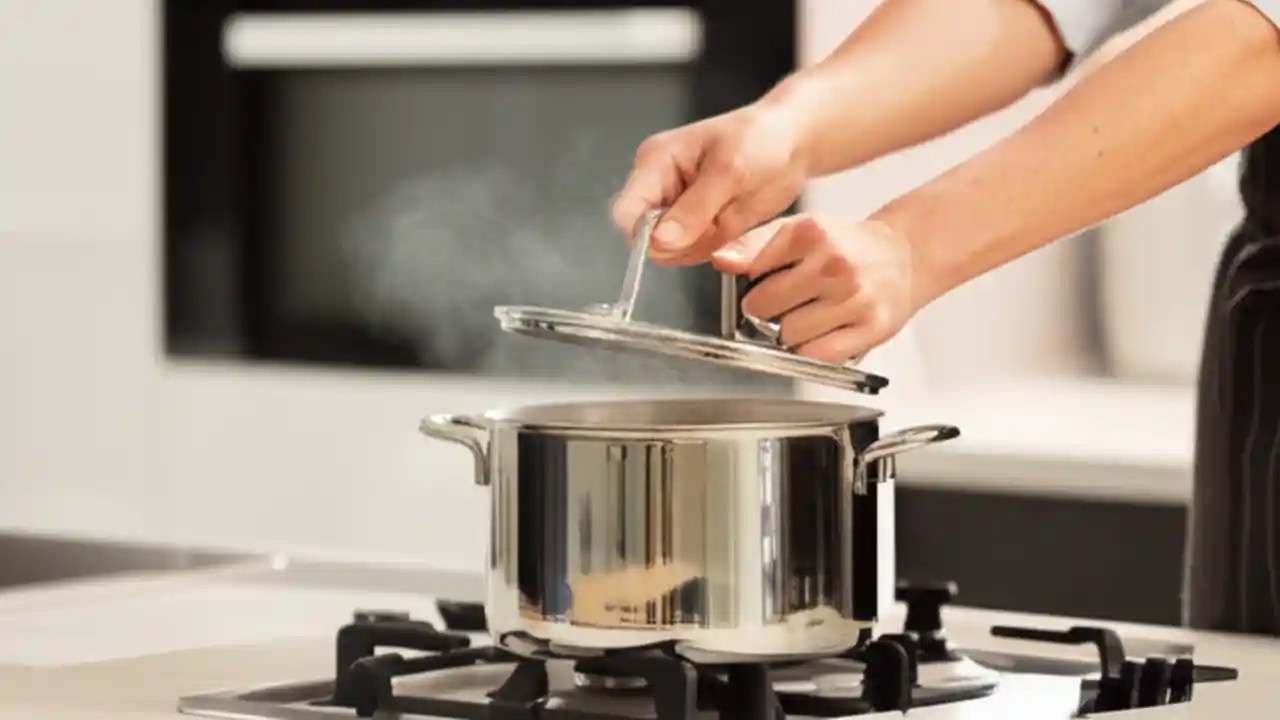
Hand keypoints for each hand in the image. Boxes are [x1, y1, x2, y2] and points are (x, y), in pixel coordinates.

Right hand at [610, 100, 808, 265]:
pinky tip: (732, 221)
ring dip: (703, 244)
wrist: (791, 144)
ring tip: (728, 214)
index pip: (626, 212)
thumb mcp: (731, 170)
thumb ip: (694, 208)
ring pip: (672, 251)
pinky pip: (694, 253)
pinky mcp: (696, 225)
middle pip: (647, 239)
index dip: (645, 235)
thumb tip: (660, 240)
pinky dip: (715, 246)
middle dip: (684, 241)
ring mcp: (677, 209)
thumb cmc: (761, 138)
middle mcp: (659, 188)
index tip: (681, 236)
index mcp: (655, 163)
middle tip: (718, 217)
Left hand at [711, 214, 920, 363]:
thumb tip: (721, 261)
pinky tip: (824, 330)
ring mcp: (856, 296)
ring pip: (790, 336)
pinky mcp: (873, 327)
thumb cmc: (843, 245)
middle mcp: (835, 263)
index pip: (751, 274)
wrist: (901, 256)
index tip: (767, 279)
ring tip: (812, 313)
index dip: (755, 282)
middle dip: (769, 309)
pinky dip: (814, 349)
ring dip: (792, 332)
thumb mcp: (796, 230)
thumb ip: (753, 244)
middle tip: (790, 299)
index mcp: (811, 232)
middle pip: (765, 308)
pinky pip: (819, 355)